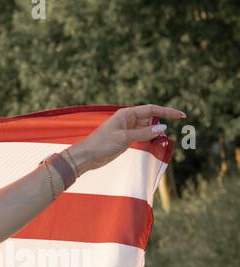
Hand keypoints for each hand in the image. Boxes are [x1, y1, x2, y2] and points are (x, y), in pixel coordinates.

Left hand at [69, 103, 185, 173]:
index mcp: (127, 114)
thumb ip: (144, 133)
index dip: (167, 112)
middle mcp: (128, 119)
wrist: (86, 157)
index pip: (152, 109)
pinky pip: (143, 136)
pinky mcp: (126, 139)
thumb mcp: (125, 138)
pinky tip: (156, 142)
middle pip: (151, 118)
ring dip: (156, 133)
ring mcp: (128, 130)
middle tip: (170, 133)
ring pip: (148, 128)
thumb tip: (163, 128)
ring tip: (162, 140)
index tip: (181, 115)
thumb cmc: (101, 144)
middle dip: (161, 124)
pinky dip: (150, 138)